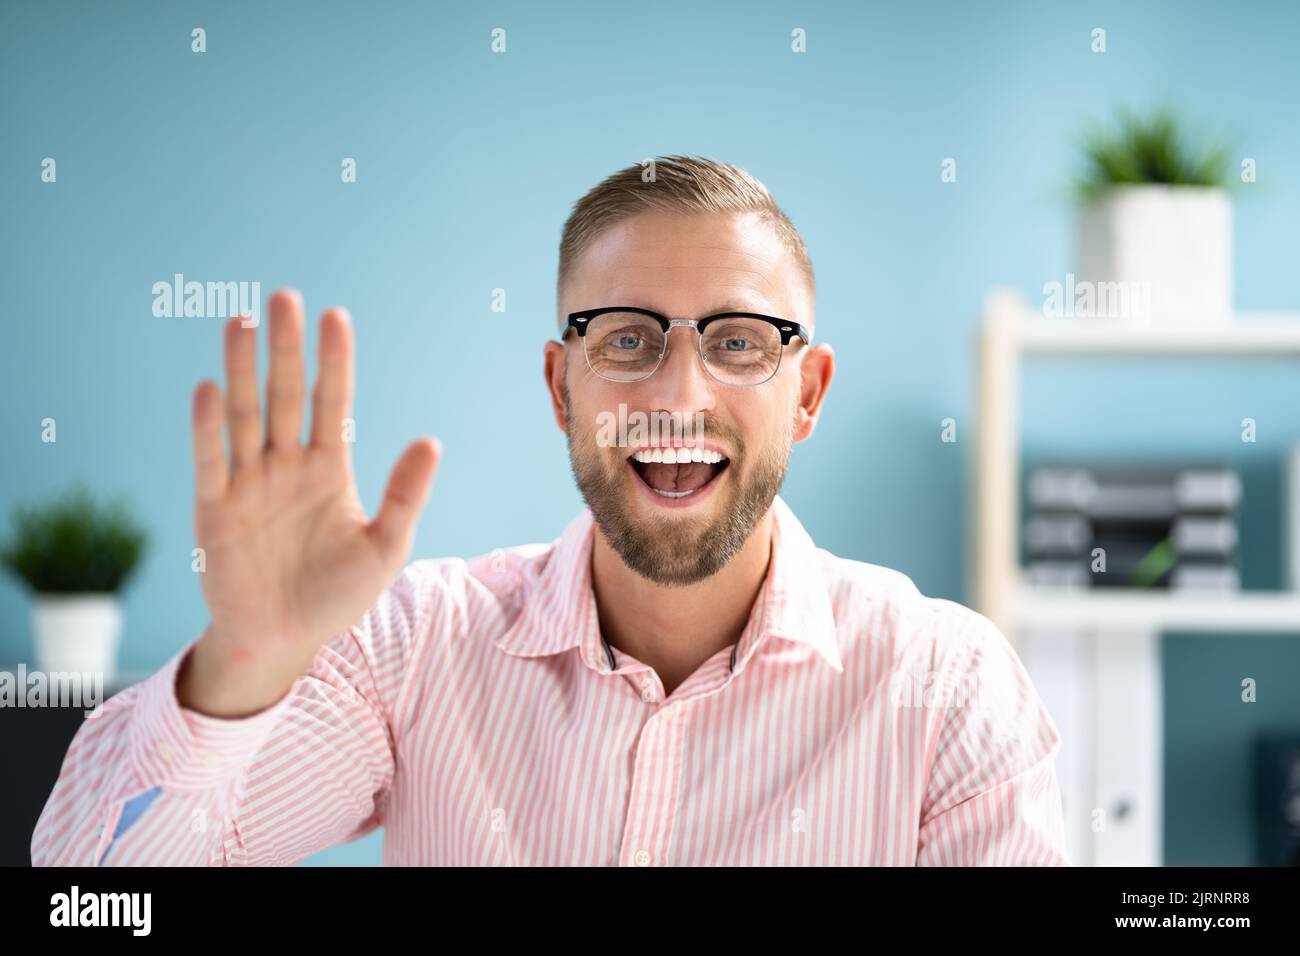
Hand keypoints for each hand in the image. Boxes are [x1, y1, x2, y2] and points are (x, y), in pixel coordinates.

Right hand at [178, 289, 439, 716]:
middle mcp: (285, 466)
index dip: (333, 361)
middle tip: (285, 297)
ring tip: (241, 322)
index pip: (331, 403)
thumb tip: (430, 440)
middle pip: (284, 396)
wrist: (283, 642)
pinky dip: (207, 428)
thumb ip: (404, 496)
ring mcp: (247, 485)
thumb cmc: (336, 596)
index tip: (335, 315)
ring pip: (244, 417)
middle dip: (285, 349)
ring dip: (241, 370)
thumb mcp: (384, 548)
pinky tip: (208, 388)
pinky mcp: (214, 511)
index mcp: (328, 469)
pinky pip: (210, 463)